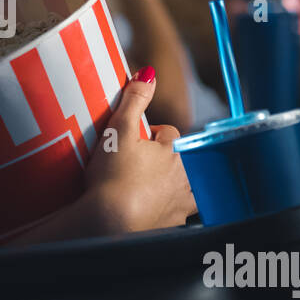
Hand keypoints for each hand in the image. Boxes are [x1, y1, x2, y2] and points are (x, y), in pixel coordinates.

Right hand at [83, 68, 195, 233]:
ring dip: (178, 184)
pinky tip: (158, 211)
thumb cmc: (112, 177)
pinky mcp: (171, 224)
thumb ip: (133, 100)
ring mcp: (180, 203)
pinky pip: (180, 215)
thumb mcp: (118, 131)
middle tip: (141, 160)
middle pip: (182, 158)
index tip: (135, 139)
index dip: (152, 133)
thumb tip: (148, 74)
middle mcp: (184, 177)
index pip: (170, 133)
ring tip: (157, 185)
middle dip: (167, 157)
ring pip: (190, 188)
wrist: (109, 223)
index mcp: (174, 152)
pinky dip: (172, 210)